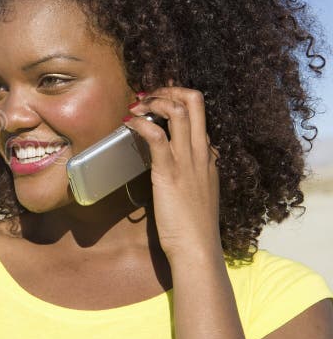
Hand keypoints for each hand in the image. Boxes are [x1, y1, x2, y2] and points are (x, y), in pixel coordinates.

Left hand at [125, 87, 220, 260]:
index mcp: (209, 157)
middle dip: (168, 89)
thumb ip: (189, 175)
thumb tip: (167, 165)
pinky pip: (156, 135)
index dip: (177, 100)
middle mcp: (202, 152)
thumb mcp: (198, 194)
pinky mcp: (169, 171)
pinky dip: (140, 123)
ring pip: (178, 110)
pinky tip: (128, 124)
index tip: (156, 102)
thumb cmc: (193, 228)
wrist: (197, 249)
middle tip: (146, 95)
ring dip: (153, 101)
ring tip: (135, 106)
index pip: (199, 114)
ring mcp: (188, 160)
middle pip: (194, 101)